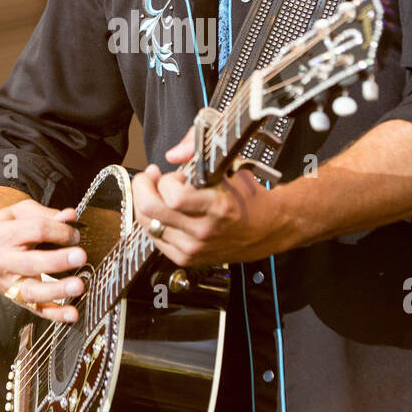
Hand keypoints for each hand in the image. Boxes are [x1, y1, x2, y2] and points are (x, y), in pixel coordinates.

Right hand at [0, 191, 85, 323]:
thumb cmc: (2, 226)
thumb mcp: (18, 212)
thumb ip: (45, 213)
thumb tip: (70, 216)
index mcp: (1, 234)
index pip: (36, 230)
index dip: (60, 230)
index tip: (74, 233)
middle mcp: (1, 261)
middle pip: (32, 262)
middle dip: (58, 260)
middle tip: (80, 256)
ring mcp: (7, 282)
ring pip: (31, 291)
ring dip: (57, 291)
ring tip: (78, 286)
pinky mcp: (13, 297)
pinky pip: (34, 309)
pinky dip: (54, 314)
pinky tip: (71, 314)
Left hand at [131, 129, 282, 267]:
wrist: (268, 228)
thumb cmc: (249, 196)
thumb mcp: (231, 166)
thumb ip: (198, 151)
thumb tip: (172, 155)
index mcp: (217, 207)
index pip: (174, 197)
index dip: (166, 180)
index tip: (172, 173)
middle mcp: (203, 231)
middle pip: (152, 211)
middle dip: (143, 187)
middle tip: (150, 177)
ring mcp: (194, 248)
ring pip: (149, 225)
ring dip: (147, 204)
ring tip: (157, 193)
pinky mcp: (188, 259)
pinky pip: (155, 240)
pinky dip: (153, 222)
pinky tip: (163, 212)